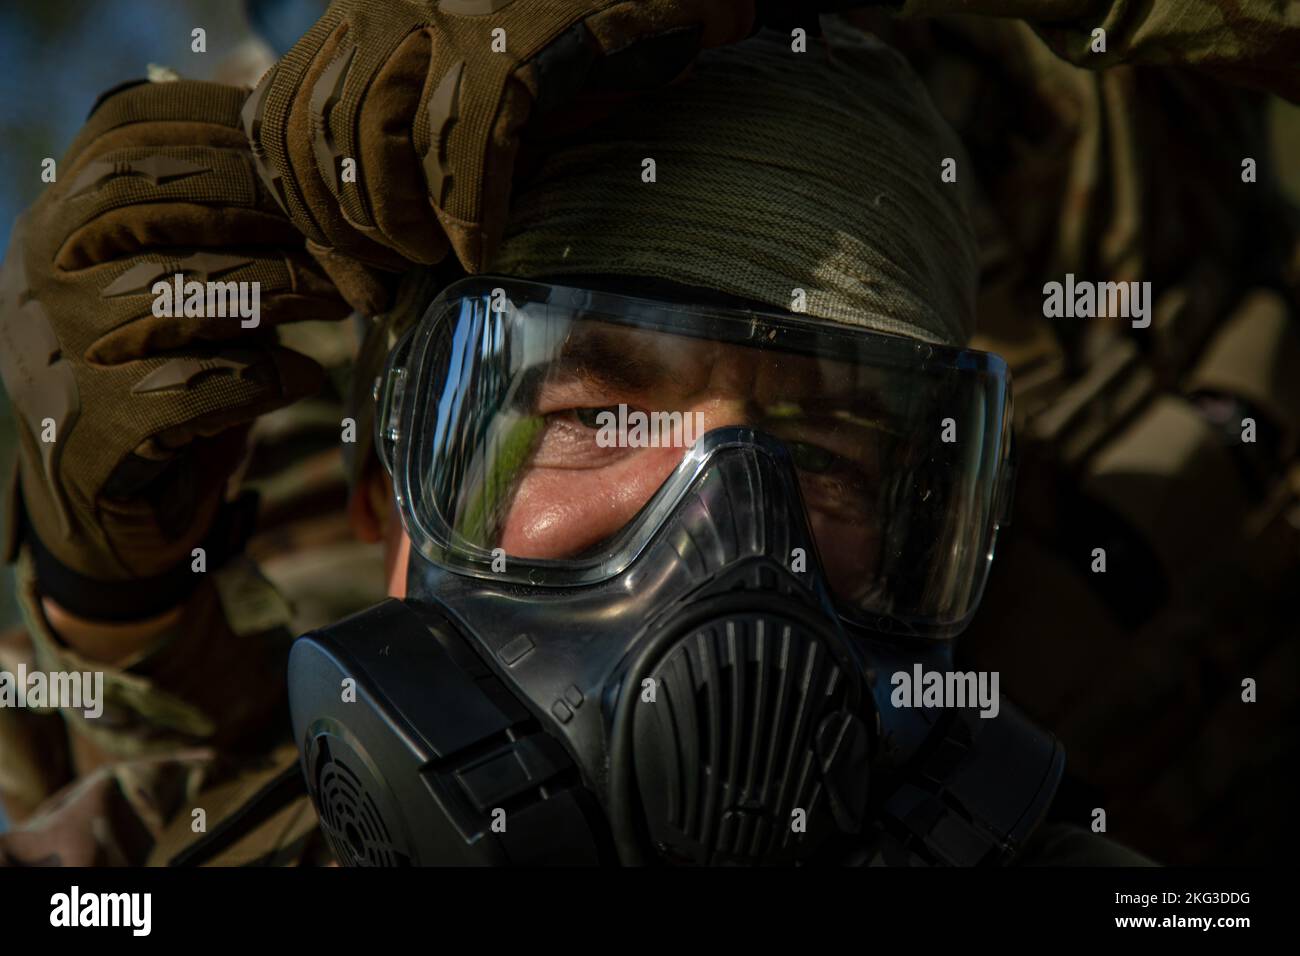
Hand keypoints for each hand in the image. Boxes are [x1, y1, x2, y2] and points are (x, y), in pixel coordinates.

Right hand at [0, 79, 349, 618]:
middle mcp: (40, 278)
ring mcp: (57, 357)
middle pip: (159, 207)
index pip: (123, 135)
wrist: (110, 506)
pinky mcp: (97, 433)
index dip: (220, 128)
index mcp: (57, 224)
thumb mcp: (185, 284)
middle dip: (270, 215)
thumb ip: (221, 221)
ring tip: (340, 302)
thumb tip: (308, 144)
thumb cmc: (166, 376)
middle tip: (346, 243)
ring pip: (184, 296)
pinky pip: (201, 386)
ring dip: (284, 292)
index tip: (302, 154)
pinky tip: (301, 376)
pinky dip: (268, 378)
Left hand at [241, 0, 758, 281]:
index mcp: (366, 15)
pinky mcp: (519, 33)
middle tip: (392, 271)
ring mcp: (449, 9)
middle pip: (313, 127)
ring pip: (372, 130)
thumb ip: (417, 141)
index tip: (345, 270)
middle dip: (343, 223)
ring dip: (397, 218)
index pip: (281, 112)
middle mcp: (388, 2)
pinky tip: (483, 247)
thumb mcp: (476, 85)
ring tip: (437, 257)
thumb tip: (381, 246)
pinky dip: (469, 209)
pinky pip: (466, 136)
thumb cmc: (577, 42)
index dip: (301, 206)